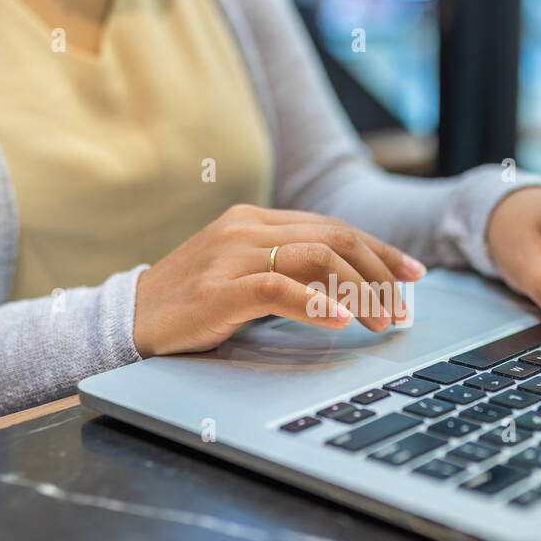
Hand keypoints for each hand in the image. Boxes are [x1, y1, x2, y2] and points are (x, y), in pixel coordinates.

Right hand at [133, 203, 425, 356]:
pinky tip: (341, 321)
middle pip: (334, 238)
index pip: (332, 226)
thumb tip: (352, 288)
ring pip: (316, 257)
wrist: (128, 320)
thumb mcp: (244, 275)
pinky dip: (316, 304)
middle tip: (402, 307)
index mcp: (255, 218)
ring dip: (358, 290)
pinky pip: (279, 288)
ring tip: (380, 319)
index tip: (412, 274)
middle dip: (378, 272)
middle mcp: (246, 227)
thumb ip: (289, 270)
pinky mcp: (218, 289)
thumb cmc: (192, 304)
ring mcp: (230, 255)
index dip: (379, 250)